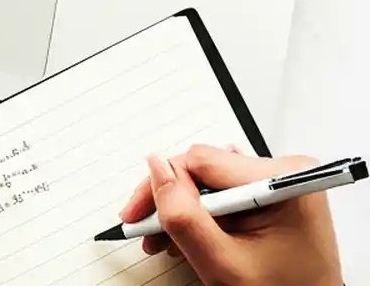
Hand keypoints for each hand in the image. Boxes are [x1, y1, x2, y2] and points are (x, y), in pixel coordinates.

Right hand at [120, 145, 341, 285]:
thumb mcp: (223, 263)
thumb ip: (185, 216)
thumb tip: (157, 169)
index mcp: (282, 181)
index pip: (200, 160)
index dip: (161, 186)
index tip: (139, 214)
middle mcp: (284, 172)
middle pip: (202, 168)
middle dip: (170, 200)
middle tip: (149, 229)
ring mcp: (279, 182)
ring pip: (208, 180)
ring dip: (183, 208)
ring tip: (167, 238)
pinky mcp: (272, 193)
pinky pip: (224, 190)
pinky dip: (202, 212)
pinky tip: (191, 234)